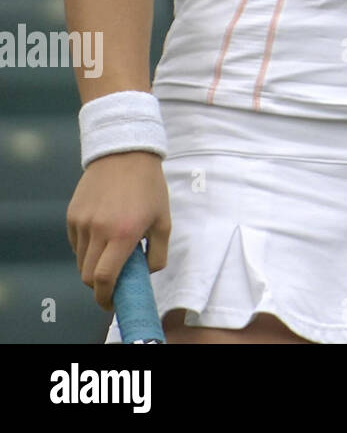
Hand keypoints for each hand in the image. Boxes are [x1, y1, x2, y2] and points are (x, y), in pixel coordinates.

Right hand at [67, 151, 169, 309]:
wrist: (125, 153)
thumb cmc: (150, 187)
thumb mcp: (164, 219)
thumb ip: (158, 252)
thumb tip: (146, 274)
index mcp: (124, 233)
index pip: (105, 278)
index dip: (106, 297)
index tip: (112, 303)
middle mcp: (98, 230)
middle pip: (89, 276)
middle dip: (100, 286)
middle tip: (113, 281)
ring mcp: (81, 223)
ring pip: (81, 261)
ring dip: (94, 265)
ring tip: (112, 250)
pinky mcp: (71, 215)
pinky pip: (75, 244)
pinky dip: (87, 249)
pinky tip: (102, 234)